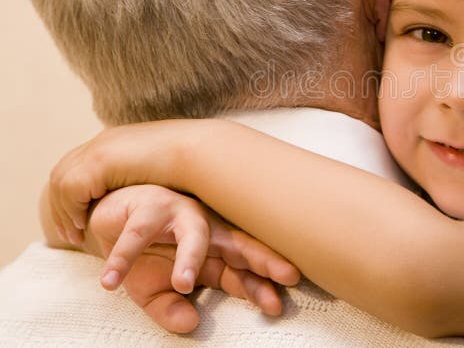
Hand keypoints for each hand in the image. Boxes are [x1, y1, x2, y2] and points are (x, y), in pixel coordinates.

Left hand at [49, 119, 206, 244]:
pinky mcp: (99, 162)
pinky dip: (71, 209)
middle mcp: (102, 142)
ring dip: (63, 212)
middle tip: (69, 234)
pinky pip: (71, 190)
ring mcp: (98, 149)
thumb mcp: (157, 168)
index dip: (71, 194)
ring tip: (74, 236)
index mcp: (113, 140)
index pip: (76, 166)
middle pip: (61, 174)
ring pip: (61, 183)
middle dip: (60, 205)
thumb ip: (142, 175)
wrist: (197, 151)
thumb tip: (141, 187)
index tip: (76, 219)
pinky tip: (82, 226)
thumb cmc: (189, 162)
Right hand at [85, 185, 300, 332]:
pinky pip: (136, 233)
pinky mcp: (146, 207)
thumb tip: (189, 324)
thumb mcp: (155, 291)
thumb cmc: (144, 252)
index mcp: (214, 253)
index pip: (242, 272)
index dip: (260, 286)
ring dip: (188, 257)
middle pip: (238, 245)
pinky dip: (123, 256)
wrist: (111, 219)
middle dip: (262, 259)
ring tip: (183, 284)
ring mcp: (178, 215)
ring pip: (193, 233)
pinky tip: (112, 278)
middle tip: (286, 274)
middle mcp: (205, 230)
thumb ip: (171, 310)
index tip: (276, 305)